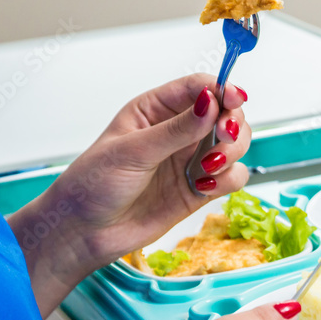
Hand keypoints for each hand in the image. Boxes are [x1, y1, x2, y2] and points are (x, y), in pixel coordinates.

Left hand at [9, 73, 250, 315]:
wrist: (85, 231)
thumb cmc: (94, 184)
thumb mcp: (133, 150)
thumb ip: (176, 129)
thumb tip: (211, 102)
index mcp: (156, 110)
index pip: (199, 88)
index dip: (223, 89)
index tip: (236, 99)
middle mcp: (178, 132)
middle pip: (226, 113)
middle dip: (232, 124)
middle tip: (223, 137)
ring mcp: (190, 160)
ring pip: (234, 145)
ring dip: (231, 153)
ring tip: (207, 168)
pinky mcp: (199, 189)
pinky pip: (232, 177)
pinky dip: (228, 181)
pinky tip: (203, 187)